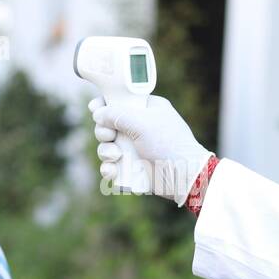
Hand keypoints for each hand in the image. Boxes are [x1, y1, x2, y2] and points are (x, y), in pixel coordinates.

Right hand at [89, 95, 212, 204]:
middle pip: (109, 124)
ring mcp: (136, 147)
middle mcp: (141, 126)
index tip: (94, 109)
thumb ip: (118, 114)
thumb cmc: (169, 145)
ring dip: (105, 151)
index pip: (120, 101)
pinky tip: (111, 172)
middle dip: (103, 131)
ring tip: (114, 157)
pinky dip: (108, 168)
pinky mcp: (133, 167)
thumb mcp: (142, 123)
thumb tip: (98, 113)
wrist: (184, 177)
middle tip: (108, 136)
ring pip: (108, 146)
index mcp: (147, 109)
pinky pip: (113, 165)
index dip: (104, 104)